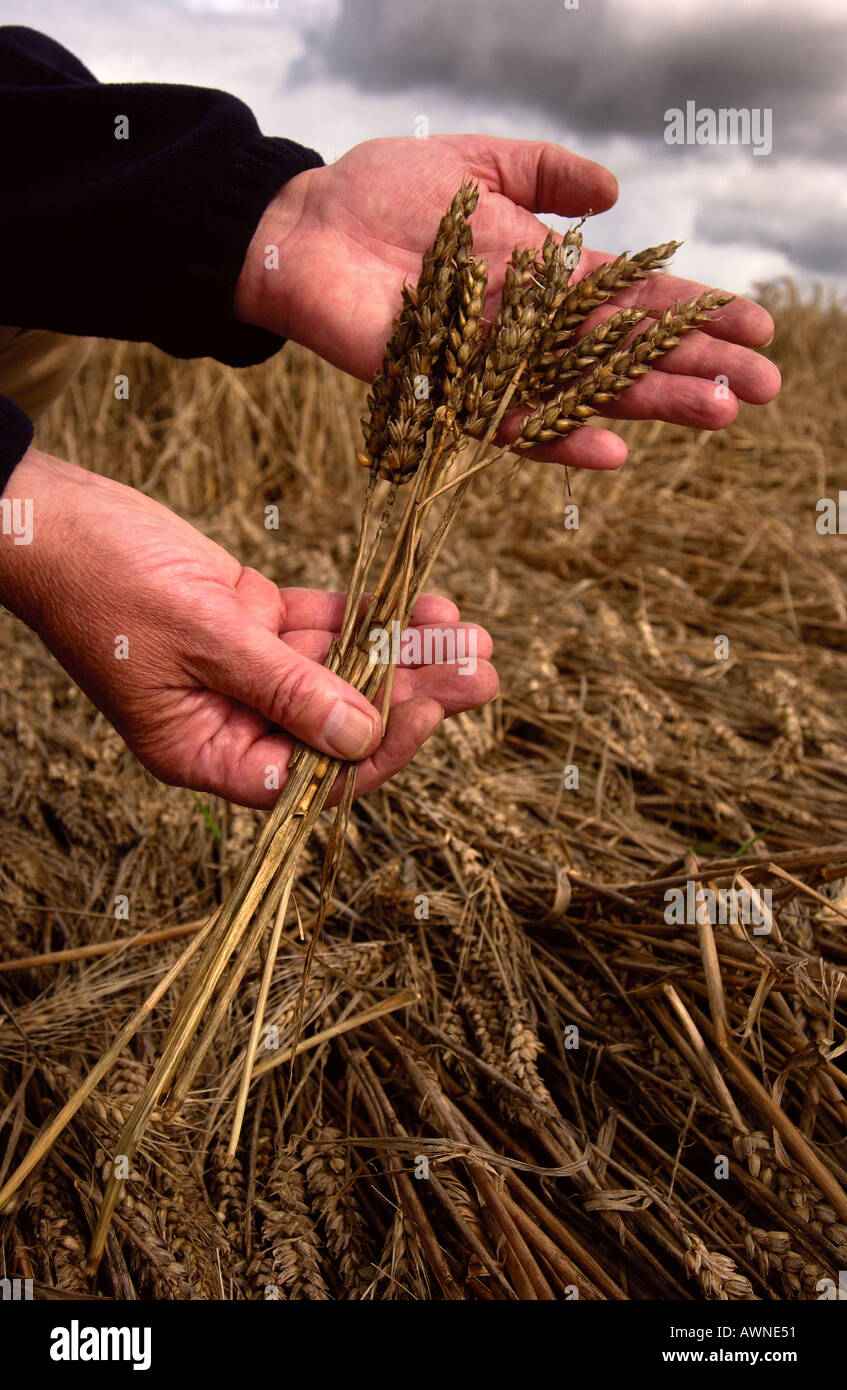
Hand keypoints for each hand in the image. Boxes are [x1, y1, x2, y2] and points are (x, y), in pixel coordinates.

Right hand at [0, 450, 495, 808]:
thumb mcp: (200, 638)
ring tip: (471, 633)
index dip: (373, 750)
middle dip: (414, 695)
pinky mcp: (253, 621)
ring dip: (405, 651)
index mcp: (206, 753)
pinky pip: (324, 626)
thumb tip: (362, 737)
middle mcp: (233, 720)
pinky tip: (419, 603)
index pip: (308, 778)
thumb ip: (284, 688)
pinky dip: (369, 615)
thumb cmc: (101, 584)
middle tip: (484, 671)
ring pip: (343, 671)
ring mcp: (247, 670)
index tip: (426, 707)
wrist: (55, 517)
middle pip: (341, 724)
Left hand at [236, 135, 779, 469]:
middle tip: (764, 386)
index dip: (695, 311)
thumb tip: (615, 190)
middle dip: (698, 367)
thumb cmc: (382, 192)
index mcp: (546, 275)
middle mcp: (531, 328)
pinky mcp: (449, 395)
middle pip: (628, 352)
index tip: (756, 325)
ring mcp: (495, 365)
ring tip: (719, 411)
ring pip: (588, 391)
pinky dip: (558, 441)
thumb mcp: (478, 162)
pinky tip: (613, 449)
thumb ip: (543, 173)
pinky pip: (510, 428)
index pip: (636, 297)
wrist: (304, 228)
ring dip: (653, 403)